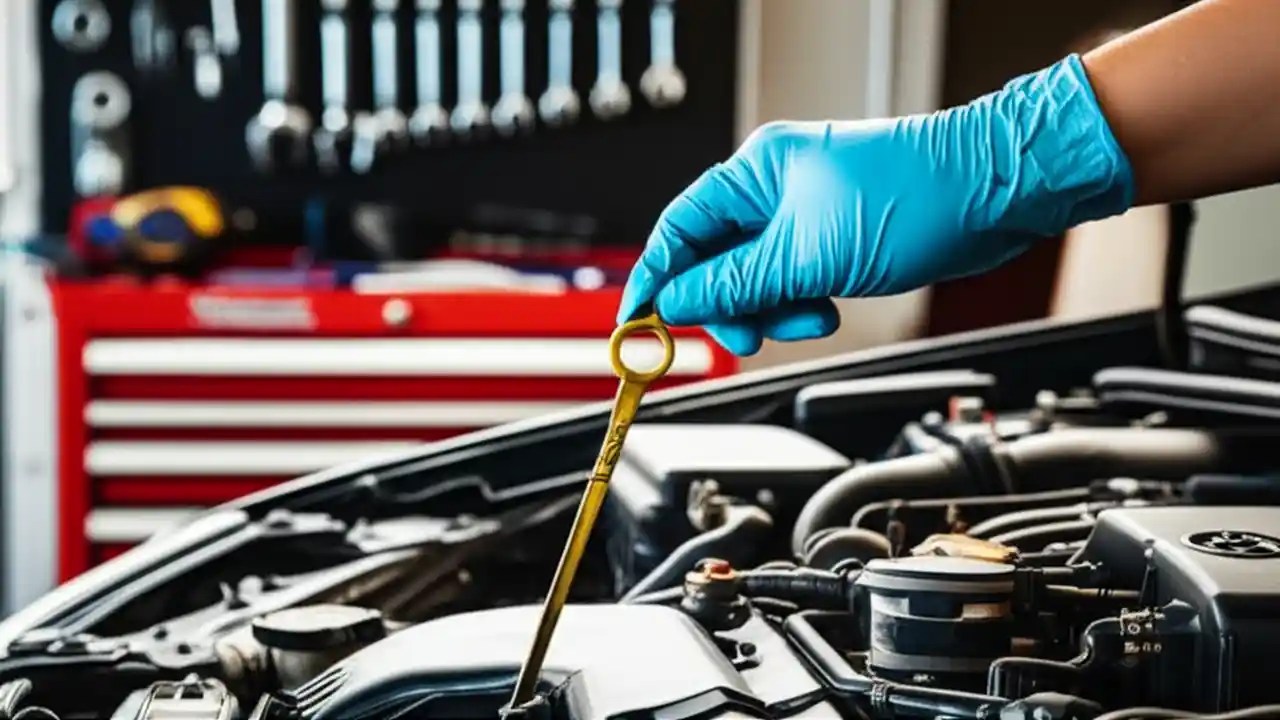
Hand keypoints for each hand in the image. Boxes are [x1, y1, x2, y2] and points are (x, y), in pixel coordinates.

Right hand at [617, 55, 1135, 355]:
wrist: (996, 193)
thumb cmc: (914, 197)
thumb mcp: (806, 255)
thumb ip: (733, 284)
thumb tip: (676, 302)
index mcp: (756, 172)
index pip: (680, 230)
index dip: (657, 278)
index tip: (640, 323)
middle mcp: (774, 189)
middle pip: (716, 260)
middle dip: (728, 304)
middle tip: (745, 333)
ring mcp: (805, 215)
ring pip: (756, 278)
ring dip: (773, 309)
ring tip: (811, 315)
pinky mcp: (833, 239)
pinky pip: (792, 281)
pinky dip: (801, 303)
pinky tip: (827, 307)